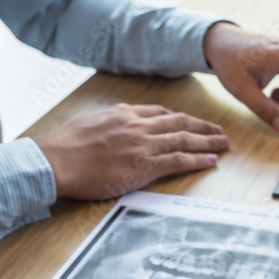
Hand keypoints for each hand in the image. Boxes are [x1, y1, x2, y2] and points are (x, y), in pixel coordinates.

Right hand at [32, 103, 228, 199]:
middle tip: (219, 131)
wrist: (55, 160)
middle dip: (202, 126)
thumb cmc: (65, 146)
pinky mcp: (144, 165)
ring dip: (208, 141)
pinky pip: (178, 161)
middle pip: (179, 122)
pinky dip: (198, 160)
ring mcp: (143, 145)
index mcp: (124, 113)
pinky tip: (211, 161)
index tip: (192, 121)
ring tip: (223, 144)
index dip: (180, 118)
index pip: (160, 113)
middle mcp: (138, 125)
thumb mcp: (90, 123)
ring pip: (184, 139)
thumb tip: (115, 129)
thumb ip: (109, 124)